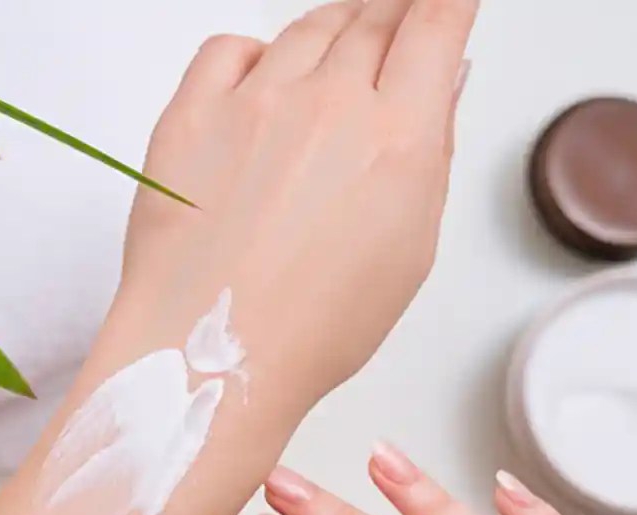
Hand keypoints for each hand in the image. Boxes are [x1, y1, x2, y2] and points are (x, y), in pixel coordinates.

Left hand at [106, 0, 477, 409]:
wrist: (210, 357)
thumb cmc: (310, 327)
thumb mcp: (410, 248)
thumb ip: (429, 152)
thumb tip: (440, 85)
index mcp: (396, 137)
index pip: (435, 23)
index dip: (446, 2)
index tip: (446, 0)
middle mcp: (327, 105)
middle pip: (372, 19)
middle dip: (393, 12)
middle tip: (397, 19)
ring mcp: (252, 103)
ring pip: (306, 29)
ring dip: (333, 28)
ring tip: (340, 48)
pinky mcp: (190, 115)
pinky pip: (227, 49)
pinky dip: (254, 51)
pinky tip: (263, 74)